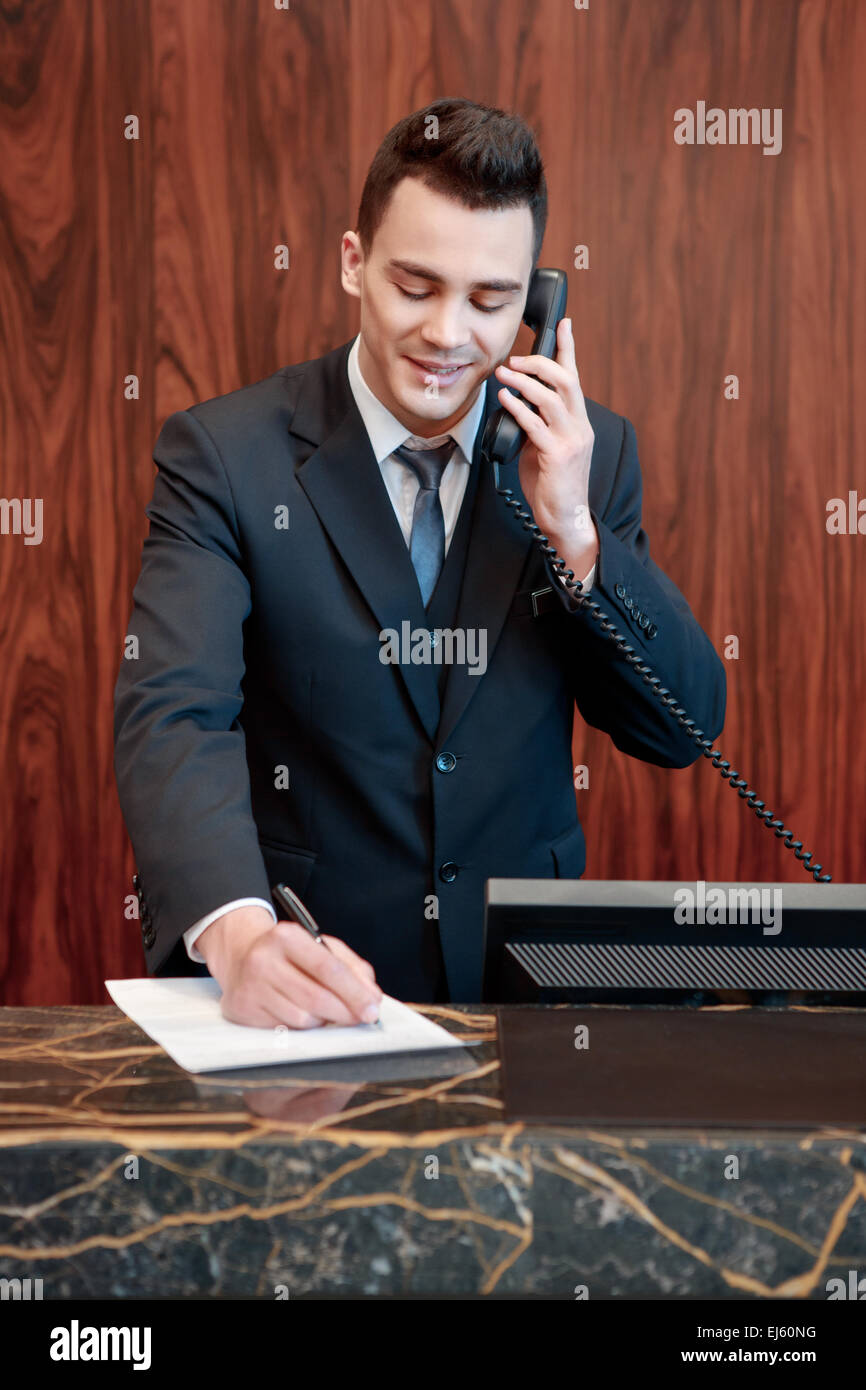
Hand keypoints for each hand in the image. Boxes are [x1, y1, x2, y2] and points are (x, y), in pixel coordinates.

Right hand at [197, 905, 382, 1028]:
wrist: (239, 954)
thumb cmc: (286, 952)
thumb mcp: (318, 946)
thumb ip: (350, 966)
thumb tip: (371, 995)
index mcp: (286, 936)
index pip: (327, 968)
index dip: (354, 992)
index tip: (373, 1008)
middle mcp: (263, 960)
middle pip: (316, 998)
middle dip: (346, 1012)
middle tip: (362, 1018)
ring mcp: (250, 987)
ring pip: (302, 1019)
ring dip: (323, 1020)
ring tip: (325, 1010)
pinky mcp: (241, 1010)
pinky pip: (284, 1029)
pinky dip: (301, 1026)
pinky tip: (301, 1012)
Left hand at [494, 316, 596, 563]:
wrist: (565, 517)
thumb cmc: (552, 484)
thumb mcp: (545, 446)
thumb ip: (538, 423)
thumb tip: (517, 402)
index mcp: (578, 422)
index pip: (574, 377)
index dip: (569, 349)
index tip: (564, 323)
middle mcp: (579, 426)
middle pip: (566, 380)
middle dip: (540, 362)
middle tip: (514, 358)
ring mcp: (571, 441)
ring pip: (552, 398)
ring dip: (524, 381)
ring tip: (503, 373)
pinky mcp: (558, 456)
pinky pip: (536, 424)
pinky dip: (519, 407)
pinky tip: (505, 399)